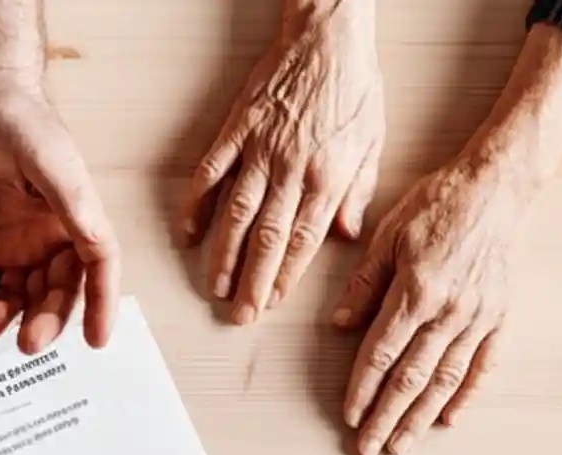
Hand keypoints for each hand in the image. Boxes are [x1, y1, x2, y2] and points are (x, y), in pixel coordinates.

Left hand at [0, 89, 120, 353]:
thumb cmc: (24, 123)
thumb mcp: (54, 165)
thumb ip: (74, 209)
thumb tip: (98, 248)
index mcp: (78, 221)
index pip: (98, 271)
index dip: (101, 307)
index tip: (97, 340)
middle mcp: (51, 238)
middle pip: (55, 293)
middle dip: (45, 321)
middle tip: (28, 342)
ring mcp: (17, 243)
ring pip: (20, 295)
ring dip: (10, 315)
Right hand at [183, 1, 383, 323]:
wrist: (328, 32)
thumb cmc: (354, 83)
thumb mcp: (374, 139)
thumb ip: (359, 191)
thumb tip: (346, 236)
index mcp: (328, 176)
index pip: (303, 240)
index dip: (285, 277)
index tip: (272, 303)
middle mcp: (291, 168)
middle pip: (267, 238)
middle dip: (253, 282)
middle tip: (240, 314)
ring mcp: (258, 149)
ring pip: (236, 214)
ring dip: (224, 256)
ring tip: (215, 287)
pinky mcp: (236, 129)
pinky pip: (210, 173)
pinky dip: (196, 204)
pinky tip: (187, 233)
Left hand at [333, 155, 523, 454]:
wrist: (497, 187)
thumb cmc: (436, 204)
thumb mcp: (388, 235)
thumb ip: (364, 284)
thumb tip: (339, 324)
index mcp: (416, 291)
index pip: (381, 353)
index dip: (362, 388)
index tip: (348, 416)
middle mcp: (449, 311)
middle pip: (411, 377)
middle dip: (386, 416)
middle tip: (367, 448)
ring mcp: (478, 317)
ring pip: (445, 379)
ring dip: (420, 416)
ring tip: (401, 444)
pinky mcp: (500, 316)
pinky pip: (482, 365)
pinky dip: (465, 395)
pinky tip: (448, 419)